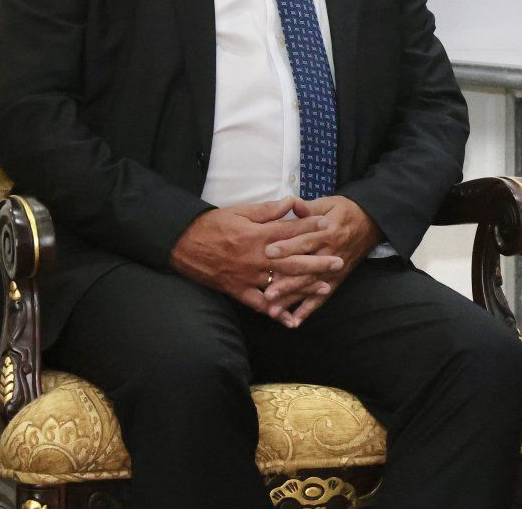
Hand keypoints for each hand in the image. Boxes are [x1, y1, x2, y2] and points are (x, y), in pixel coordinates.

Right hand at [170, 199, 344, 313]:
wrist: (182, 243)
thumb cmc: (212, 224)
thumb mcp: (240, 212)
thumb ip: (267, 210)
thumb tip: (292, 202)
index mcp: (258, 235)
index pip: (290, 231)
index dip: (310, 227)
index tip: (329, 225)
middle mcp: (256, 258)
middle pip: (293, 261)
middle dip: (318, 262)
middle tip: (339, 262)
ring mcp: (248, 276)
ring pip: (280, 283)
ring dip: (304, 287)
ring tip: (325, 288)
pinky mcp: (237, 290)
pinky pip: (259, 304)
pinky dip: (274, 312)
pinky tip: (290, 319)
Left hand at [260, 196, 381, 327]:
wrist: (371, 223)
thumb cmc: (345, 211)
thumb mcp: (328, 204)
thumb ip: (309, 208)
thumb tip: (293, 204)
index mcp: (327, 232)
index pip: (305, 241)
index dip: (288, 247)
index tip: (268, 252)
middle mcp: (330, 253)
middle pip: (306, 270)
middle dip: (287, 283)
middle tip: (268, 293)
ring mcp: (333, 270)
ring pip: (311, 287)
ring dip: (293, 300)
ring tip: (274, 311)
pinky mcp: (336, 280)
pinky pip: (322, 297)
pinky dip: (308, 310)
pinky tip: (294, 322)